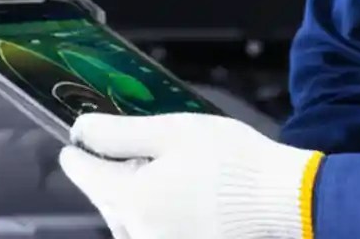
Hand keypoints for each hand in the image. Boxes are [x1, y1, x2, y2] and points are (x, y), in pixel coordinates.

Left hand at [58, 113, 322, 238]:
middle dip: (109, 175)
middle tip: (128, 152)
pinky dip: (152, 218)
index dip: (77, 152)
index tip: (75, 141)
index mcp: (131, 199)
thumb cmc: (231, 162)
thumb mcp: (172, 132)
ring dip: (129, 199)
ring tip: (156, 175)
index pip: (84, 173)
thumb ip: (118, 133)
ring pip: (125, 222)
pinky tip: (174, 200)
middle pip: (104, 200)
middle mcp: (138, 233)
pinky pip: (148, 235)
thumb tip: (80, 130)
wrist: (283, 201)